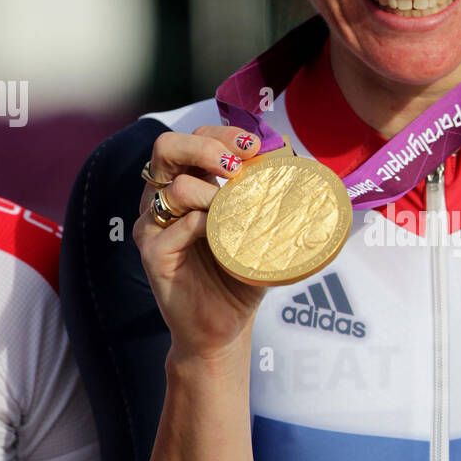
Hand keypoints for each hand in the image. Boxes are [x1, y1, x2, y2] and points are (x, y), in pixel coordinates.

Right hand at [134, 126, 266, 358]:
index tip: (255, 147)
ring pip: (174, 188)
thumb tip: (307, 168)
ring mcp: (154, 226)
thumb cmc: (241, 276)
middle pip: (167, 147)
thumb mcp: (262, 232)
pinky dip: (202, 227)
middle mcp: (164, 200)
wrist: (224, 326)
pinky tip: (222, 238)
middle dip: (207, 147)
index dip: (223, 134)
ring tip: (236, 211)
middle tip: (237, 167)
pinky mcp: (153, 254)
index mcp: (188, 185)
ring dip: (212, 193)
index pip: (195, 138)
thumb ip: (273, 200)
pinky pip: (175, 229)